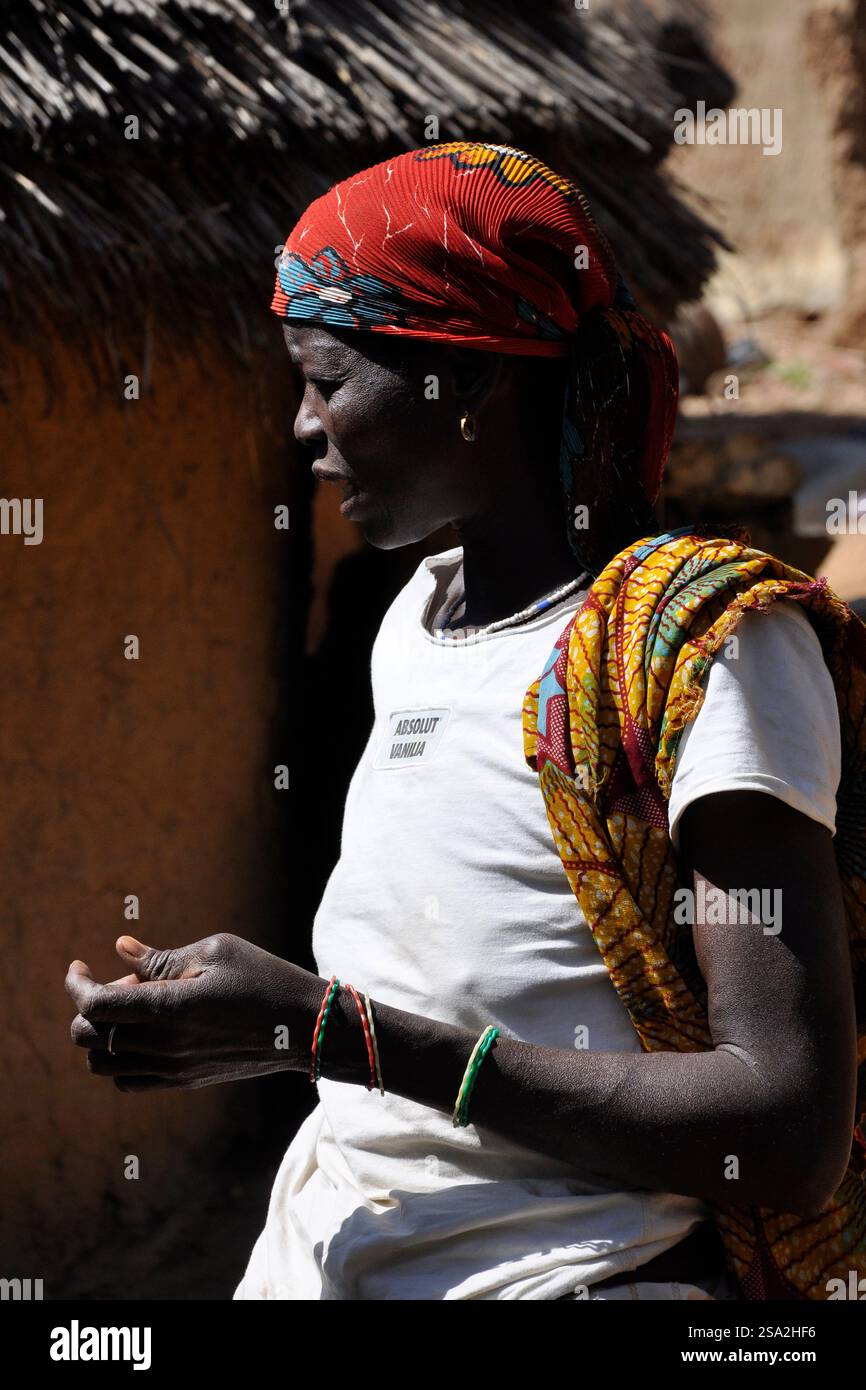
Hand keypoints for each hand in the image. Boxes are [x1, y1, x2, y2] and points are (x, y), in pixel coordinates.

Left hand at [66, 933, 322, 1089]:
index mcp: (169, 1009)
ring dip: (105, 1034)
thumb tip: (120, 950)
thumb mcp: (215, 952)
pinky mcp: (184, 1082)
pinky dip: (121, 1059)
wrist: (303, 1027)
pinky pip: (128, 1081)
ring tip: (137, 1008)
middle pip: (89, 1036)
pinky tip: (147, 1033)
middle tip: (125, 981)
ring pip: (102, 1065)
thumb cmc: (263, 978)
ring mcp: (173, 1070)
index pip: (94, 1005)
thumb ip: (161, 957)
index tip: (80, 965)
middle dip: (90, 1005)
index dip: (76, 983)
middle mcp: (164, 1046)